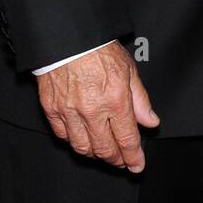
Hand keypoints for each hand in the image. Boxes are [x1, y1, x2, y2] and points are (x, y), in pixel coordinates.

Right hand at [35, 40, 158, 170]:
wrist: (67, 37)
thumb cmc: (98, 49)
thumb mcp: (129, 70)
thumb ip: (140, 100)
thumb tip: (150, 122)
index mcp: (116, 100)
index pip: (127, 139)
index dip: (133, 157)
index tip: (137, 166)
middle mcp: (93, 110)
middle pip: (105, 149)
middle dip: (116, 160)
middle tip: (122, 161)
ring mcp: (70, 112)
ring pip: (83, 148)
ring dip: (95, 155)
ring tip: (103, 152)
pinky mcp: (52, 110)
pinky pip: (63, 136)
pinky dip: (73, 142)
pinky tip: (82, 139)